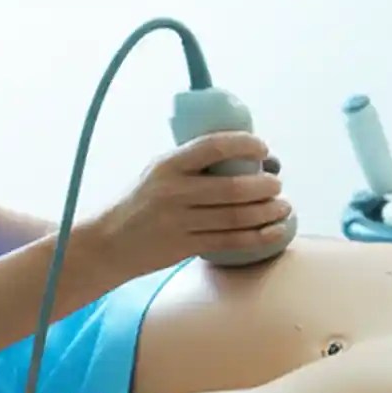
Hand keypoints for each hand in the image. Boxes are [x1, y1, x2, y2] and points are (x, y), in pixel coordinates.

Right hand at [86, 131, 289, 281]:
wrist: (108, 242)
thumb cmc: (140, 201)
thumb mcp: (157, 171)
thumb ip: (191, 163)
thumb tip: (242, 156)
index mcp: (167, 165)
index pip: (212, 146)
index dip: (244, 145)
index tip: (263, 149)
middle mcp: (173, 192)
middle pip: (232, 188)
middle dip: (265, 186)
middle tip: (277, 184)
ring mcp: (179, 222)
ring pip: (236, 217)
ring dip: (267, 211)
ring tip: (283, 206)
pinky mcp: (184, 247)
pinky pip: (230, 241)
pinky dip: (258, 236)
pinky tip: (275, 230)